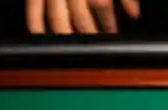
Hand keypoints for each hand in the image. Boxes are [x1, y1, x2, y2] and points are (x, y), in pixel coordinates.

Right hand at [26, 0, 140, 33]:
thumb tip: (134, 14)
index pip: (102, 6)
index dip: (109, 23)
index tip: (113, 34)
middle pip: (81, 16)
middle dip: (91, 33)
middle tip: (98, 42)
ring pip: (58, 17)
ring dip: (68, 35)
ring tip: (76, 45)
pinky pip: (33, 6)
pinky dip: (34, 21)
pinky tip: (39, 34)